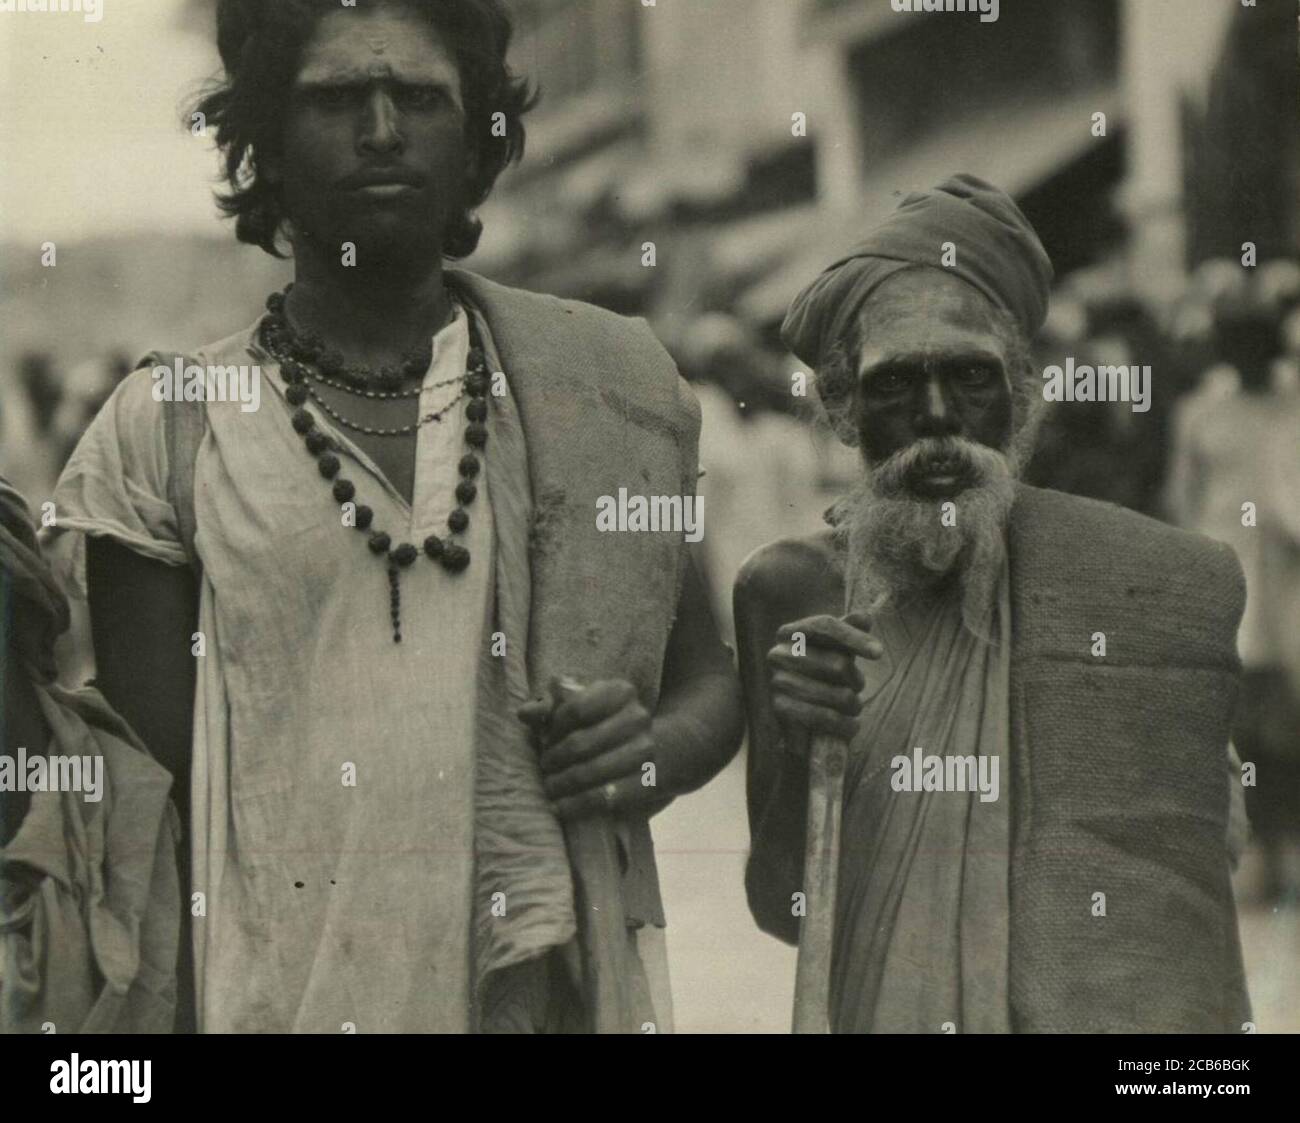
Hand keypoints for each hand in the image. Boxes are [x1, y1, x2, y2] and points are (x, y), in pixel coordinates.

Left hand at [518, 678, 655, 820]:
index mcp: (619, 692)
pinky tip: (560, 807)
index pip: (576, 707)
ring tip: (549, 787)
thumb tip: (525, 713)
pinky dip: (578, 804)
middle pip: (581, 742)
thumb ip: (548, 707)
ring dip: (563, 783)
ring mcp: (645, 751)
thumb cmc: (601, 724)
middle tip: (543, 767)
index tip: (544, 738)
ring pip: (592, 772)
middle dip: (554, 758)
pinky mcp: (648, 783)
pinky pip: (606, 798)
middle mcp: (637, 717)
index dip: (554, 727)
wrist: (648, 750)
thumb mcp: (577, 708)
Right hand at [766, 612, 879, 749]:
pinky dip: (845, 725)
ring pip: (838, 695)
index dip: (854, 638)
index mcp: (790, 632)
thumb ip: (849, 629)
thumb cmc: (820, 673)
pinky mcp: (781, 710)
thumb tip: (864, 616)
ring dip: (854, 705)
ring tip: (853, 707)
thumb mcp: (835, 649)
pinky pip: (826, 717)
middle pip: (838, 664)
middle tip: (857, 688)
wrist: (796, 712)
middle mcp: (778, 654)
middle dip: (857, 681)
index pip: (825, 626)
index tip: (879, 653)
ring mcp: (778, 682)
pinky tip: (851, 726)